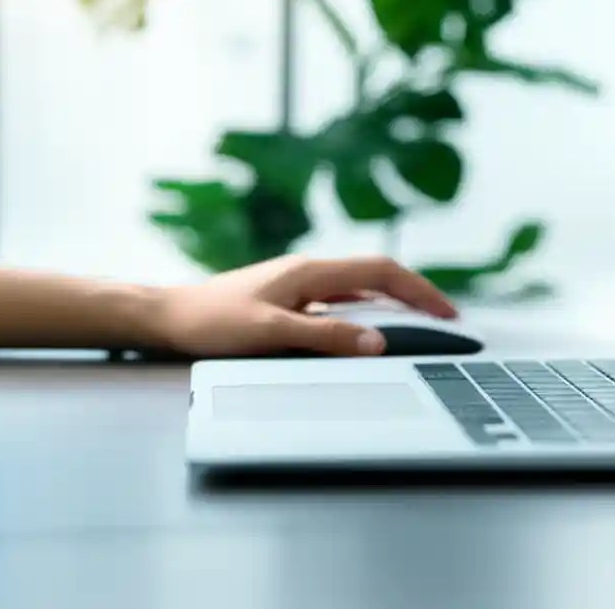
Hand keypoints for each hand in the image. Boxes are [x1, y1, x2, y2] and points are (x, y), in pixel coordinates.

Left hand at [154, 255, 456, 357]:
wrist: (167, 318)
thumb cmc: (211, 322)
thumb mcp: (271, 332)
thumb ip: (326, 336)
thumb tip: (377, 343)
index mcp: (311, 271)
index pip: (382, 272)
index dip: (420, 291)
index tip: (447, 313)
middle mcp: (310, 272)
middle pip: (378, 276)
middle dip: (416, 295)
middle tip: (445, 321)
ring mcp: (300, 285)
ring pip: (362, 289)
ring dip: (394, 304)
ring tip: (420, 325)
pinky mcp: (289, 300)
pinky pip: (343, 302)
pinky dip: (369, 313)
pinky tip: (371, 330)